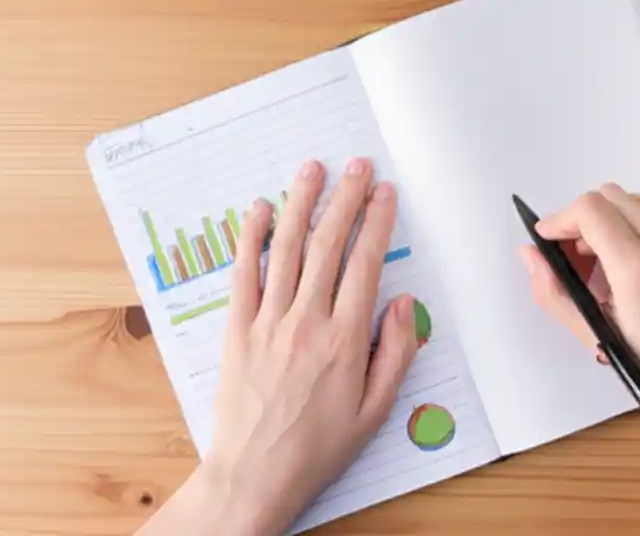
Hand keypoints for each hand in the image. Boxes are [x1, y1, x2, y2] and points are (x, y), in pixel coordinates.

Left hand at [197, 158, 417, 534]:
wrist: (256, 473)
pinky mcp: (236, 329)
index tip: (385, 192)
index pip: (365, 264)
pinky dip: (250, 238)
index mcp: (346, 339)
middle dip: (346, 199)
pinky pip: (244, 274)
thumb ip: (395, 352)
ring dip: (301, 204)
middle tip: (357, 166)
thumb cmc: (320, 446)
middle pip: (328, 245)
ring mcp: (267, 322)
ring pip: (287, 250)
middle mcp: (307, 321)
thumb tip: (403, 303)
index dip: (377, 222)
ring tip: (313, 169)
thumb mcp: (376, 409)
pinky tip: (258, 210)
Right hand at [518, 184, 639, 418]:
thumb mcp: (594, 334)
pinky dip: (628, 227)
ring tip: (596, 262)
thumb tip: (530, 254)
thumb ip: (554, 292)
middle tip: (570, 252)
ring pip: (631, 201)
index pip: (592, 210)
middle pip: (610, 196)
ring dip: (605, 220)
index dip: (560, 218)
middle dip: (581, 217)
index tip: (547, 238)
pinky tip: (622, 264)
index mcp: (639, 272)